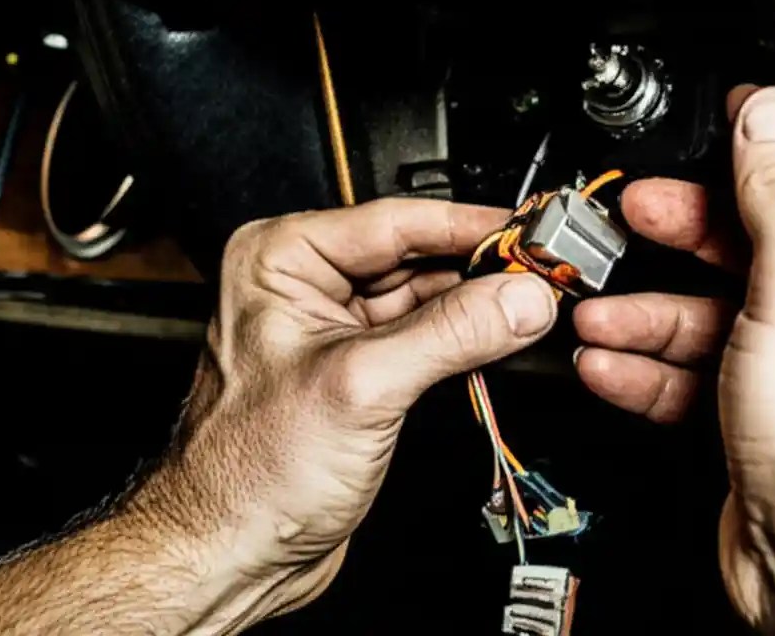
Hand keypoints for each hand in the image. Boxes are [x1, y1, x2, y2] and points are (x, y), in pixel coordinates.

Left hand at [126, 200, 557, 627]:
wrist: (229, 554)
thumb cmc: (244, 475)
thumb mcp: (361, 386)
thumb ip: (449, 335)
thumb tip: (518, 298)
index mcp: (280, 260)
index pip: (394, 221)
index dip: (468, 225)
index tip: (528, 231)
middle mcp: (304, 287)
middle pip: (416, 256)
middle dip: (482, 267)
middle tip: (544, 272)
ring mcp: (336, 332)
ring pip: (427, 298)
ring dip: (480, 304)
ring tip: (534, 303)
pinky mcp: (363, 375)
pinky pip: (427, 339)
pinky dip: (466, 340)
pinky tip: (502, 337)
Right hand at [575, 86, 774, 632]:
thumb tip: (773, 110)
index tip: (732, 114)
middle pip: (762, 245)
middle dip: (689, 231)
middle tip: (638, 210)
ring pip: (717, 315)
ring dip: (650, 311)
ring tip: (600, 308)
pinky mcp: (759, 421)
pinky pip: (696, 376)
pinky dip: (650, 369)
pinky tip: (611, 363)